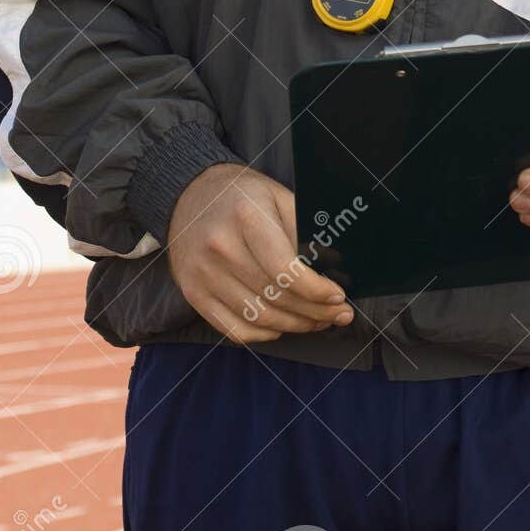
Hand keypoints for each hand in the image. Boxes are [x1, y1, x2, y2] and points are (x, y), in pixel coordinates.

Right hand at [166, 162, 354, 344]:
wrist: (190, 197)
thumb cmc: (243, 197)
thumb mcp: (277, 197)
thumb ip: (303, 229)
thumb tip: (332, 265)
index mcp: (246, 217)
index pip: (285, 269)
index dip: (316, 289)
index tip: (337, 296)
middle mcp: (220, 248)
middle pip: (275, 296)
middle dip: (315, 311)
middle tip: (338, 314)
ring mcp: (203, 274)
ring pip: (258, 317)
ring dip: (295, 325)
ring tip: (317, 321)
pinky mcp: (194, 295)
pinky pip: (234, 329)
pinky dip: (264, 333)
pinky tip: (283, 325)